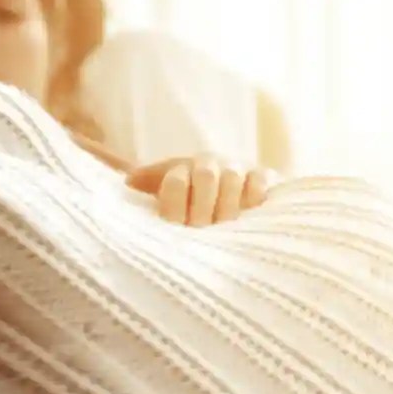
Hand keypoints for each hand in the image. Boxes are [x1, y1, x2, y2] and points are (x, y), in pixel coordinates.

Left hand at [126, 154, 273, 225]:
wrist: (231, 186)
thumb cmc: (191, 199)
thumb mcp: (166, 192)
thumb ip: (150, 185)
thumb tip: (130, 181)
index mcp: (183, 169)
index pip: (175, 178)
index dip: (176, 203)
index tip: (178, 225)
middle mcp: (209, 164)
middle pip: (205, 175)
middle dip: (202, 206)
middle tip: (202, 229)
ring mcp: (237, 168)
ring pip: (232, 177)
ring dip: (227, 205)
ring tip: (225, 227)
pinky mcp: (263, 176)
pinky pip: (260, 180)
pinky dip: (254, 196)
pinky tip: (249, 213)